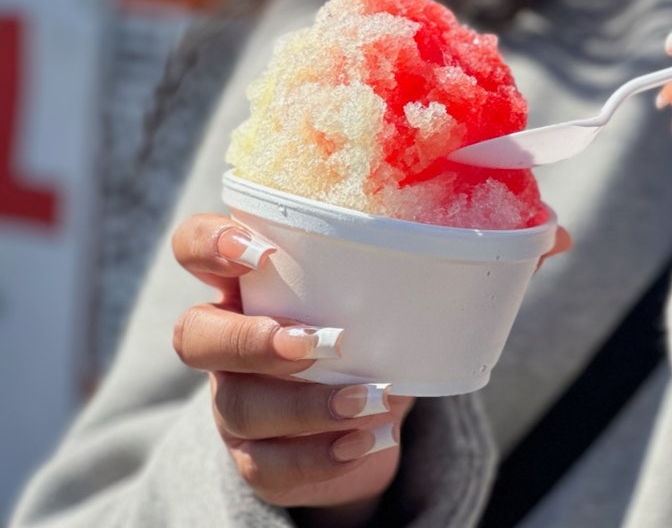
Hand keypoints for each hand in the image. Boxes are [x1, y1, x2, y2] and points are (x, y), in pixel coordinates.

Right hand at [171, 213, 412, 524]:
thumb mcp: (371, 305)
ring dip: (307, 406)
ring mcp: (232, 401)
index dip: (209, 244)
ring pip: (239, 406)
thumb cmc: (366, 341)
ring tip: (373, 400)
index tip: (260, 252)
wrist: (362, 426)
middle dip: (252, 340)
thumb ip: (384, 285)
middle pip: (194, 335)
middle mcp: (225, 340)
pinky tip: (365, 442)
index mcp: (243, 285)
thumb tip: (441, 273)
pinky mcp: (252, 456)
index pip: (193, 247)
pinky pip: (268, 464)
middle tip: (319, 344)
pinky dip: (321, 456)